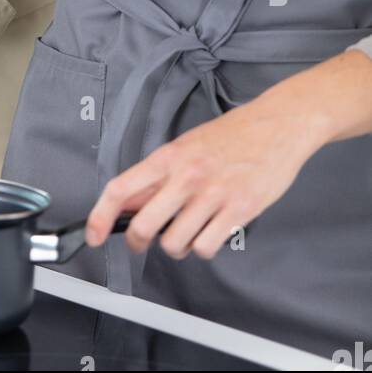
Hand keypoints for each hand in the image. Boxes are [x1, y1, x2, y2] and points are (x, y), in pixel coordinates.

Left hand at [84, 93, 322, 259]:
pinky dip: (204, 247)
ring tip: (187, 230)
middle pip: (144, 225)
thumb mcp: (186, 146)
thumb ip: (159, 175)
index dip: (100, 216)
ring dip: (177, 245)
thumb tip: (130, 203)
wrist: (277, 125)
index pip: (121, 188)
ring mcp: (213, 195)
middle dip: (138, 241)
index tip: (94, 234)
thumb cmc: (232, 134)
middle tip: (144, 241)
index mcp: (169, 156)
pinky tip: (210, 231)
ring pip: (175, 243)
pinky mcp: (239, 210)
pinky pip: (207, 247)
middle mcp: (187, 176)